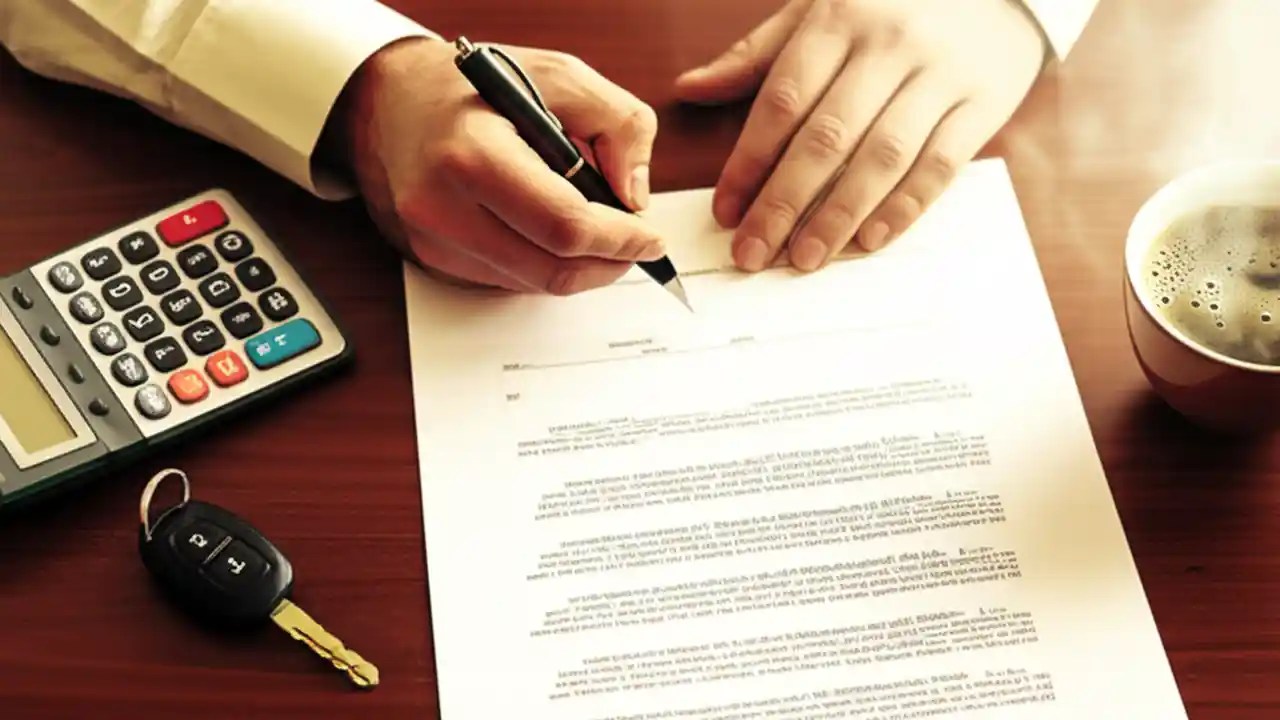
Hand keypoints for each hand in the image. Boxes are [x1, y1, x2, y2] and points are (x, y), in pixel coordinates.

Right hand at [329, 37, 662, 293]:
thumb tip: (635, 197)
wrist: (394, 99)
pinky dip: (546, 263)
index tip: (651, 238)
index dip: (619, 240)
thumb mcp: (560, 75)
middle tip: (634, 243)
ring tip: (598, 229)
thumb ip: (618, 124)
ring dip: (581, 267)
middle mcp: (444, 207)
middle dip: (609, 262)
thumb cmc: (475, 86)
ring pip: (536, 283)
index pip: (564, 225)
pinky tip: (553, 230)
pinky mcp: (435, 258)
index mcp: (473, 155)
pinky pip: (511, 280)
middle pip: (554, 269)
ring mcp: (434, 240)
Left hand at [674, 0, 1046, 271]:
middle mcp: (890, 43)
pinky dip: (903, 207)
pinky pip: (940, 164)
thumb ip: (757, 55)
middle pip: (826, 137)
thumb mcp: (819, 10)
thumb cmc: (890, 3)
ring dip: (838, 216)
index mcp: (840, 17)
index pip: (783, 101)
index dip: (749, 162)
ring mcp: (942, 73)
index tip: (726, 211)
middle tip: (754, 252)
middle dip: (783, 203)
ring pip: (882, 157)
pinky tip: (869, 239)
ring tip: (804, 258)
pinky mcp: (985, 101)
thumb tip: (690, 87)